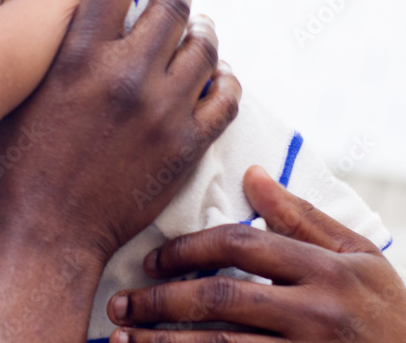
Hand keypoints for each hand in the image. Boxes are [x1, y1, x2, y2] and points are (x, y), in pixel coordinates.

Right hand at [0, 0, 241, 340]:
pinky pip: (224, 97)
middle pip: (171, 6)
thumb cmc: (15, 168)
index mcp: (78, 56)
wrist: (48, 235)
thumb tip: (50, 16)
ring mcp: (162, 111)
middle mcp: (125, 75)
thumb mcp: (13, 97)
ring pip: (204, 47)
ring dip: (201, 28)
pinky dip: (223, 78)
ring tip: (197, 26)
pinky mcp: (186, 147)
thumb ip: (39, 53)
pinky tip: (215, 74)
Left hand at [107, 165, 405, 341]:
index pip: (241, 245)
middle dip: (161, 300)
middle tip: (120, 304)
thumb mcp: (358, 258)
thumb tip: (252, 173)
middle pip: (222, 298)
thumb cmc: (386, 312)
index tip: (151, 261)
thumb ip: (302, 218)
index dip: (187, 250)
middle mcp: (317, 313)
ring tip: (123, 339)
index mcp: (326, 269)